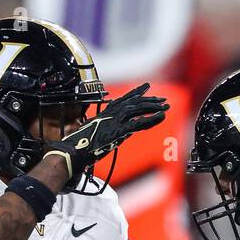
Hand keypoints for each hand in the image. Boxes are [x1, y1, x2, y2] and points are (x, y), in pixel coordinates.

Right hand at [44, 84, 168, 183]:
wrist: (73, 151)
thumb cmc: (81, 146)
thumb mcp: (96, 134)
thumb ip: (110, 131)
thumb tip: (121, 133)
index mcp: (106, 113)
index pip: (124, 99)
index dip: (136, 93)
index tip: (147, 88)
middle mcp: (111, 114)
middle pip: (134, 102)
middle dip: (150, 100)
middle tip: (163, 100)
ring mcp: (114, 121)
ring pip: (137, 109)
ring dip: (153, 107)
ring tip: (165, 106)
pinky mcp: (117, 131)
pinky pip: (138, 124)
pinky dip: (151, 120)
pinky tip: (161, 117)